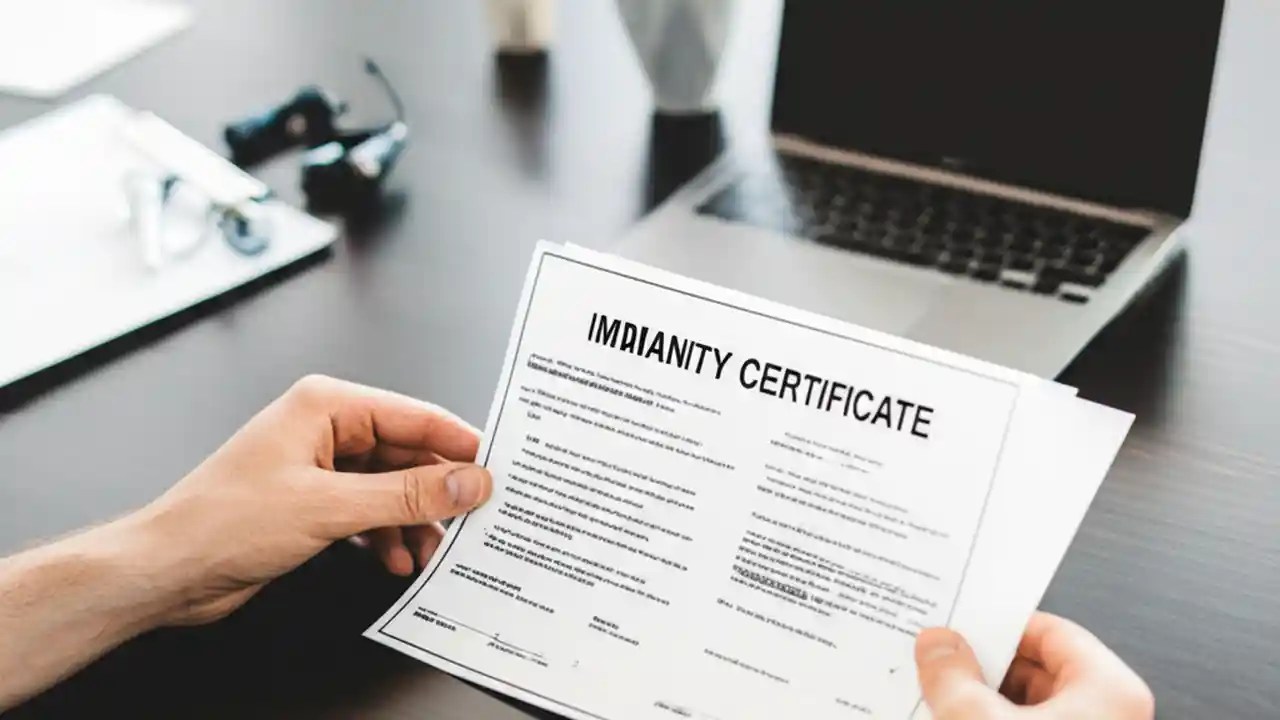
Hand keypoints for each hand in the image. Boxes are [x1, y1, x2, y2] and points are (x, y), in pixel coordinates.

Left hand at [129, 375, 492, 625]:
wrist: (168, 569)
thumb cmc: (223, 521)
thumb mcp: (330, 507)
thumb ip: (406, 495)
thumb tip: (467, 482)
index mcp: (326, 406)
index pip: (413, 416)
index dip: (458, 443)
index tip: (497, 468)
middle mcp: (324, 429)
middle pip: (406, 454)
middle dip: (437, 491)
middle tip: (473, 517)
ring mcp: (319, 467)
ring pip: (391, 487)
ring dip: (414, 519)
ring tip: (435, 548)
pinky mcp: (313, 503)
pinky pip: (369, 511)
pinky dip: (387, 534)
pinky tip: (397, 557)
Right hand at [915, 612, 1153, 718]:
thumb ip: (952, 678)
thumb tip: (938, 646)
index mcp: (1111, 690)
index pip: (1050, 631)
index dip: (998, 625)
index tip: (959, 624)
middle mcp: (1110, 714)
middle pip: (1036, 671)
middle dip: (982, 668)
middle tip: (938, 662)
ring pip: (1029, 709)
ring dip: (983, 703)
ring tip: (939, 697)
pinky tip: (952, 719)